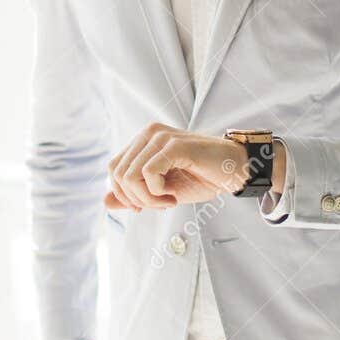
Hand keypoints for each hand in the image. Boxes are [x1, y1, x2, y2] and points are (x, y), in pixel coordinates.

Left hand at [105, 123, 272, 209]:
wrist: (235, 171)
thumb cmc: (200, 178)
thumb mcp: (161, 192)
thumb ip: (133, 196)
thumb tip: (105, 202)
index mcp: (142, 141)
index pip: (113, 169)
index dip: (124, 194)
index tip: (147, 205)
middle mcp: (148, 133)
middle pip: (117, 175)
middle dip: (135, 199)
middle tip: (161, 205)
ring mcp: (160, 137)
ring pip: (129, 176)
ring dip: (147, 199)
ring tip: (168, 200)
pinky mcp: (175, 145)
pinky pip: (148, 173)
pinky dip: (156, 193)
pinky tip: (173, 196)